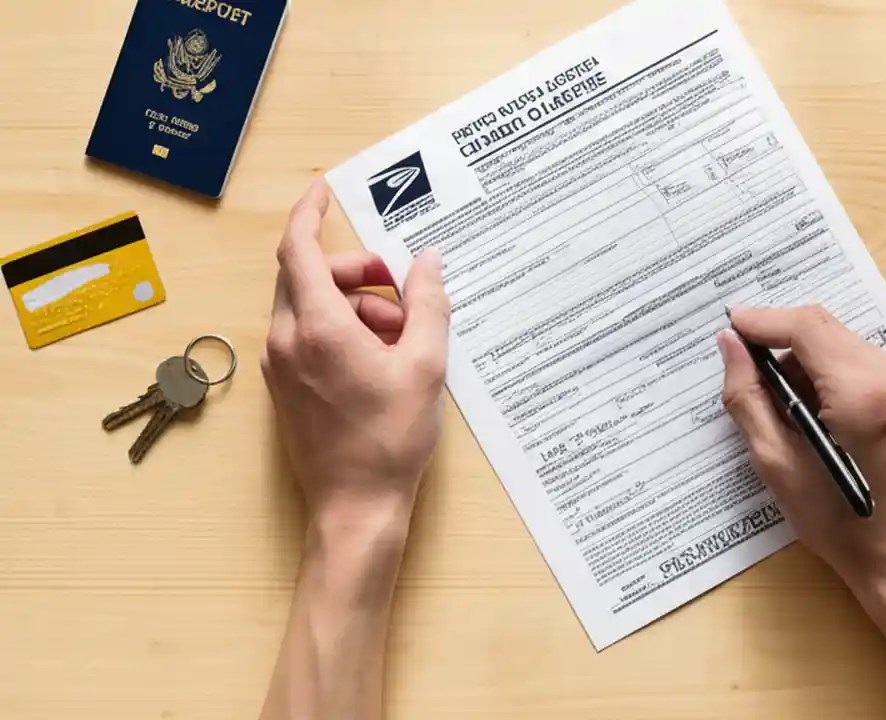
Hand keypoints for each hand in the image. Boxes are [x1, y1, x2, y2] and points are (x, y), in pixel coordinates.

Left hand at [262, 180, 451, 535]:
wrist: (356, 508)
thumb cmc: (390, 440)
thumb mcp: (426, 366)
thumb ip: (429, 305)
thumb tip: (428, 262)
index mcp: (317, 329)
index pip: (299, 249)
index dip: (310, 213)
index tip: (325, 192)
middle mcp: (286, 342)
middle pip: (309, 276)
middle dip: (356, 271)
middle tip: (401, 289)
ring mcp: (280, 367)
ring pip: (311, 307)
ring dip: (355, 305)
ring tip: (403, 336)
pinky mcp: (285, 388)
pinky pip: (309, 337)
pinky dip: (343, 331)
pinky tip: (382, 358)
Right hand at [719, 305, 885, 594]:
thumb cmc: (839, 524)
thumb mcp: (777, 464)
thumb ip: (748, 398)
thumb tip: (730, 346)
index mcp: (861, 393)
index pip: (806, 327)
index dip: (762, 321)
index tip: (729, 326)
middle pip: (823, 328)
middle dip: (780, 339)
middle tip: (746, 369)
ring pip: (840, 342)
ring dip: (803, 359)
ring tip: (780, 405)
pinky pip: (858, 362)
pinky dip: (827, 373)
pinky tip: (811, 411)